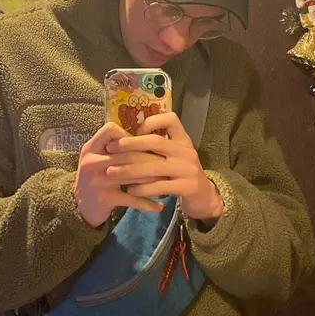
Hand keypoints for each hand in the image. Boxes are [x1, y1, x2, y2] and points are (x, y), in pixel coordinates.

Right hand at [74, 123, 163, 227]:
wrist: (78, 208)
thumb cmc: (95, 177)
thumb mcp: (96, 158)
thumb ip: (113, 146)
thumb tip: (144, 135)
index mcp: (91, 148)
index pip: (110, 130)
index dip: (129, 134)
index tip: (141, 143)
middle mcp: (92, 162)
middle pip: (127, 152)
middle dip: (150, 157)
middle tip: (166, 161)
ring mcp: (98, 180)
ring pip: (132, 174)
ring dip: (153, 178)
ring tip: (167, 179)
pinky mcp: (105, 198)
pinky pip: (131, 198)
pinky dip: (147, 203)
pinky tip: (158, 206)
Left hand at [106, 112, 223, 221]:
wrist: (204, 196)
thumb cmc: (181, 172)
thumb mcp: (176, 154)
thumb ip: (159, 145)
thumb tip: (127, 135)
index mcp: (183, 139)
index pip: (171, 119)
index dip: (152, 121)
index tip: (134, 129)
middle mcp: (186, 151)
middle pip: (155, 142)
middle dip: (129, 144)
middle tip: (110, 148)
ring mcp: (188, 169)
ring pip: (154, 167)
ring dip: (129, 170)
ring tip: (112, 172)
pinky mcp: (187, 187)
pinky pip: (160, 186)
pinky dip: (143, 189)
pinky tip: (130, 190)